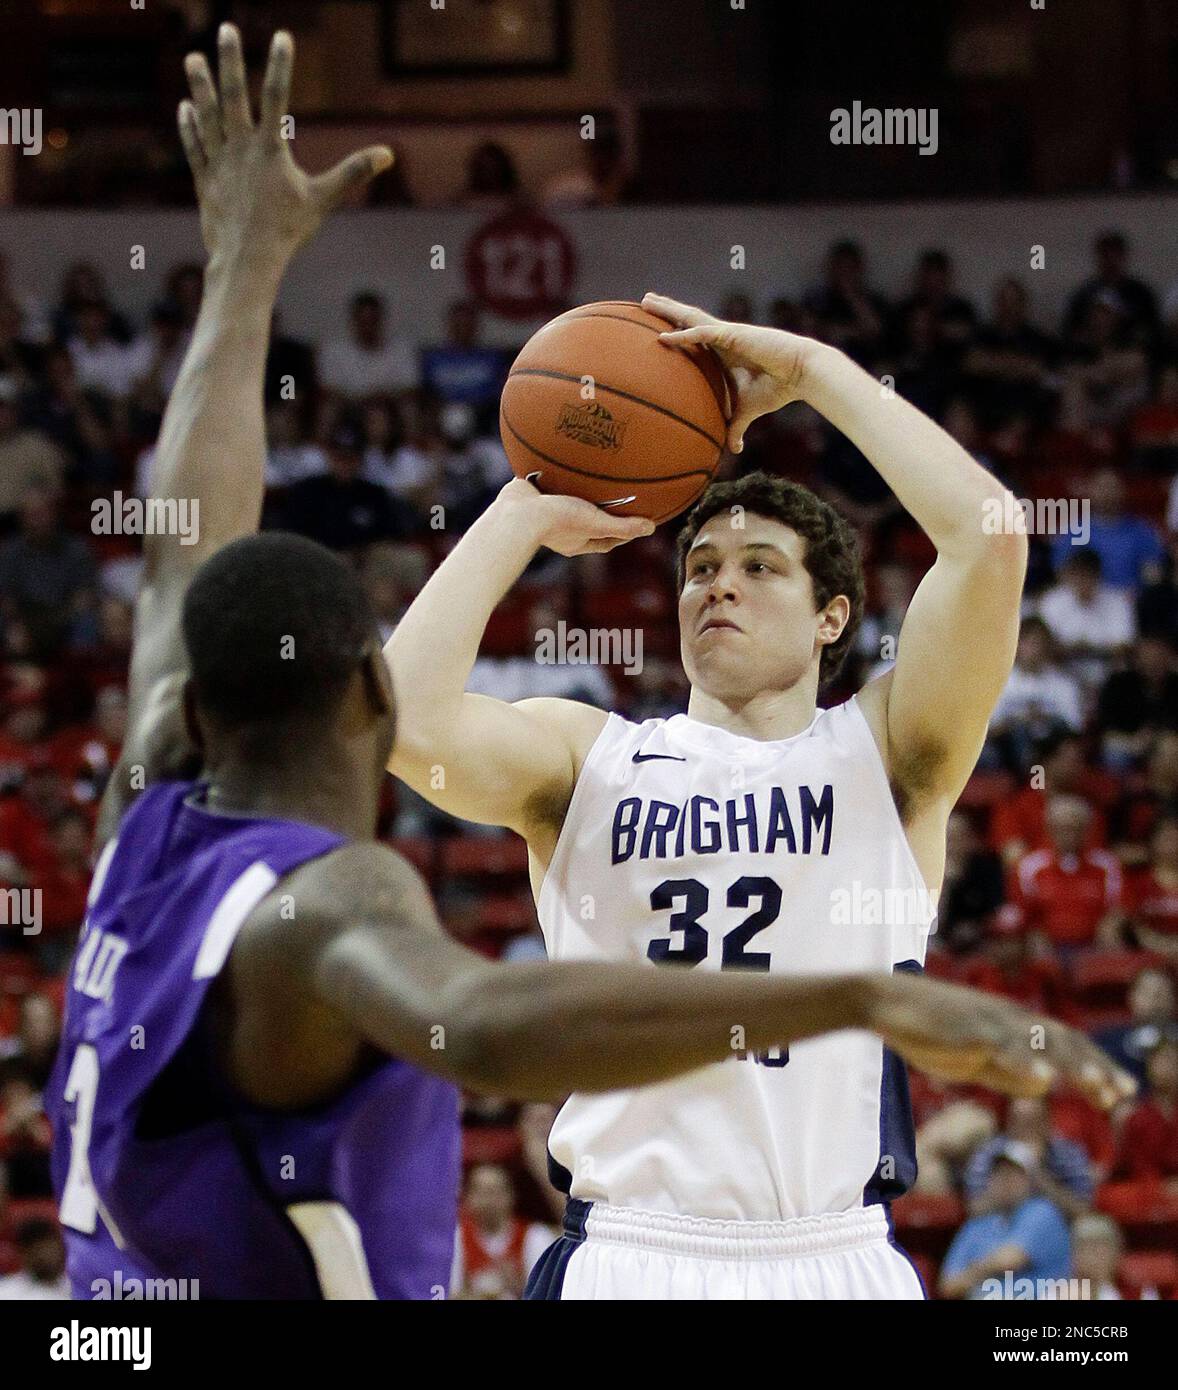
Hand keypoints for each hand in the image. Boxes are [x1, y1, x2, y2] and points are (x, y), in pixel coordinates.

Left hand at [179, 25, 391, 273]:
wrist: (247, 261)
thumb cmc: (288, 231)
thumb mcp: (323, 199)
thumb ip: (353, 172)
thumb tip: (387, 154)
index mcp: (270, 150)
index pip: (277, 97)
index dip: (281, 65)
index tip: (283, 36)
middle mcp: (240, 149)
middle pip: (233, 95)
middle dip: (230, 60)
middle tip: (227, 29)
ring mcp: (219, 163)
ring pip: (207, 115)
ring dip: (200, 85)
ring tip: (193, 58)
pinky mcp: (204, 180)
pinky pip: (194, 146)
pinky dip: (189, 126)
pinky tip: (185, 107)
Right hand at [496, 476, 652, 555]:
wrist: (517, 512)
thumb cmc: (557, 521)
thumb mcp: (596, 523)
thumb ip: (622, 526)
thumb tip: (651, 528)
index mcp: (576, 540)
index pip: (606, 539)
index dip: (622, 532)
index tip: (638, 521)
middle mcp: (562, 528)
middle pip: (588, 519)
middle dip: (602, 509)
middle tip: (619, 495)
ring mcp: (546, 510)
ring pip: (569, 498)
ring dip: (580, 488)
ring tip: (594, 472)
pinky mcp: (534, 493)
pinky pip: (550, 479)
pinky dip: (559, 470)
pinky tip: (568, 454)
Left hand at [642, 291, 823, 451]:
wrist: (800, 374)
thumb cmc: (778, 388)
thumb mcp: (749, 411)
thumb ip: (737, 426)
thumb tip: (734, 450)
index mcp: (724, 351)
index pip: (694, 335)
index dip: (677, 329)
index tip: (657, 328)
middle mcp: (722, 338)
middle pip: (688, 319)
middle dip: (666, 310)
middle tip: (644, 301)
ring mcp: (727, 333)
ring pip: (690, 317)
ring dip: (668, 309)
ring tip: (646, 300)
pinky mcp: (733, 335)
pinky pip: (702, 334)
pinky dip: (683, 336)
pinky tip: (664, 338)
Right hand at [867, 972, 1135, 1110]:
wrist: (882, 1001)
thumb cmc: (925, 1030)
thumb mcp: (972, 1058)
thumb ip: (1005, 1070)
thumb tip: (1042, 1083)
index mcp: (1011, 1024)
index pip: (1063, 1044)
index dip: (1093, 1066)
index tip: (1120, 1093)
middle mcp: (1007, 1017)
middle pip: (1061, 1040)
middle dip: (1096, 1067)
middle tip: (1124, 1093)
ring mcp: (988, 1020)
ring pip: (1039, 1041)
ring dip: (1072, 1064)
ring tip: (1099, 1086)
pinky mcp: (966, 1027)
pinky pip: (1000, 1045)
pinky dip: (1023, 1060)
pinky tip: (1042, 1077)